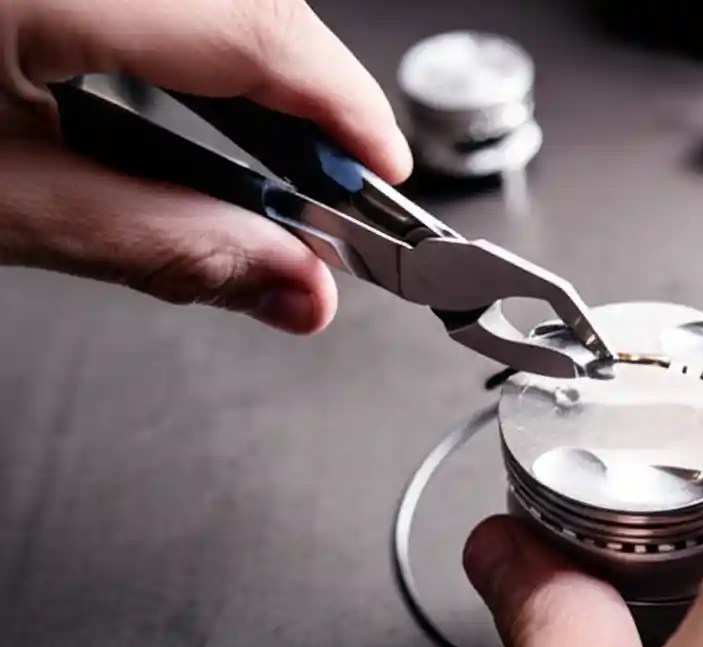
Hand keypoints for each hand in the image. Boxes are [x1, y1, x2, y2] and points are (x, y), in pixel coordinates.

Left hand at [0, 0, 410, 333]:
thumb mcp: (8, 205)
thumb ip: (164, 242)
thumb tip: (296, 283)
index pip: (254, 25)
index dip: (343, 102)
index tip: (383, 172)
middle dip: (312, 91)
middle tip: (341, 183)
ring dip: (263, 68)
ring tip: (281, 158)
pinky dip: (211, 43)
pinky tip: (213, 99)